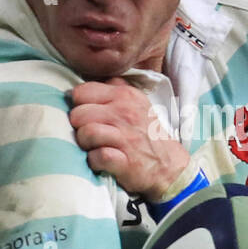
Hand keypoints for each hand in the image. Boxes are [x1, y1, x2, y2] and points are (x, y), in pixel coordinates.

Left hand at [69, 77, 190, 199]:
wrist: (169, 165)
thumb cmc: (146, 133)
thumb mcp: (136, 102)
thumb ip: (114, 88)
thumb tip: (87, 83)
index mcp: (124, 95)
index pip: (81, 92)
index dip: (80, 105)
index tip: (87, 115)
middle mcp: (125, 113)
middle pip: (78, 114)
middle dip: (79, 126)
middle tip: (89, 134)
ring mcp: (125, 137)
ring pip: (85, 133)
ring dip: (85, 144)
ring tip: (94, 147)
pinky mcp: (124, 161)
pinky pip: (96, 157)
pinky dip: (94, 161)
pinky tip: (101, 161)